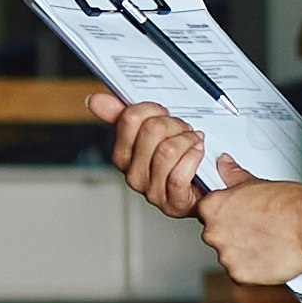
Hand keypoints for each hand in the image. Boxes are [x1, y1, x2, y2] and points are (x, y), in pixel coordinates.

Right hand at [94, 91, 209, 216]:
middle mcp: (133, 175)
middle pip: (152, 130)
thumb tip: (94, 100)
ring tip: (194, 141)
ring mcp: (152, 191)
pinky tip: (199, 153)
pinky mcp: (173, 202)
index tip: (164, 112)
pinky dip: (195, 157)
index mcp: (123, 155)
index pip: (130, 118)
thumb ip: (122, 116)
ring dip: (188, 140)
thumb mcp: (152, 133)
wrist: (207, 189)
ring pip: (167, 150)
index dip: (153, 109)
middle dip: (175, 124)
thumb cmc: (180, 160)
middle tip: (184, 129)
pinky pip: (180, 173)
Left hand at [203, 179, 301, 289]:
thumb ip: (232, 175)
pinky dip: (253, 269)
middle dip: (234, 235)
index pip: (207, 213)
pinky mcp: (239, 275)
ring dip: (243, 253)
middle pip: (216, 236)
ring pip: (229, 256)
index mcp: (211, 207)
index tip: (243, 217)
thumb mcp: (255, 182)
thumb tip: (223, 164)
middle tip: (258, 230)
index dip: (227, 215)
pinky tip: (269, 256)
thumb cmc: (288, 203)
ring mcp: (225, 256)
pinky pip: (241, 274)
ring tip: (267, 242)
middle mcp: (212, 232)